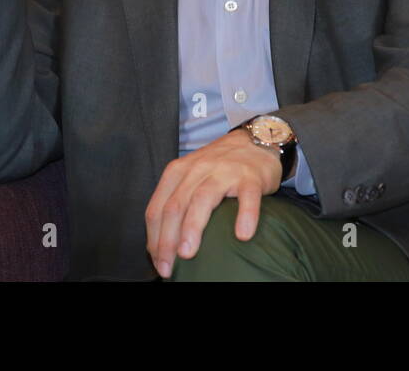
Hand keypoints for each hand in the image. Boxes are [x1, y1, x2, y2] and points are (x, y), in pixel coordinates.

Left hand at [144, 129, 282, 278]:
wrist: (254, 141)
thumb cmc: (218, 167)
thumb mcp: (190, 177)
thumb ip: (176, 202)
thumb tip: (161, 246)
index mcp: (178, 172)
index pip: (158, 208)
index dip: (154, 238)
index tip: (157, 261)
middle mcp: (197, 170)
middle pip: (175, 206)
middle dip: (167, 240)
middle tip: (167, 267)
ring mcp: (224, 172)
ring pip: (203, 199)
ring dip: (192, 228)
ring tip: (188, 254)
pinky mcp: (250, 178)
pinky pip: (247, 197)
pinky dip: (245, 216)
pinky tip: (242, 235)